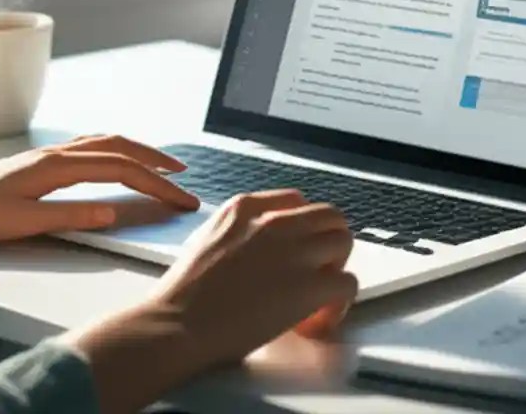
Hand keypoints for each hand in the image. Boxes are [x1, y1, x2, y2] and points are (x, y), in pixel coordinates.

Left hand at [0, 135, 198, 240]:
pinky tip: (114, 161)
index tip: (182, 200)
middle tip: (185, 179)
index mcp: (56, 167)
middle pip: (120, 147)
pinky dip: (113, 151)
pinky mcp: (38, 163)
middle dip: (156, 161)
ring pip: (105, 143)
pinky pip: (88, 148)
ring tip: (160, 165)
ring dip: (137, 151)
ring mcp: (47, 155)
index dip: (156, 184)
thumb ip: (71, 216)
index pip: (121, 170)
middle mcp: (55, 154)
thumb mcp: (23, 223)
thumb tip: (113, 212)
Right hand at [71, 190, 356, 413]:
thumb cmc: (181, 294)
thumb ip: (237, 232)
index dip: (301, 229)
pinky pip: (348, 283)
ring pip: (344, 241)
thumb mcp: (206, 238)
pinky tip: (314, 321)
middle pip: (328, 216)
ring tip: (315, 298)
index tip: (293, 252)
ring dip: (335, 268)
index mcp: (246, 207)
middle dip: (325, 244)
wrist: (177, 324)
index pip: (296, 201)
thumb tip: (257, 249)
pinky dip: (338, 304)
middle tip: (311, 273)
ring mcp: (295, 251)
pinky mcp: (310, 285)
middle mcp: (275, 221)